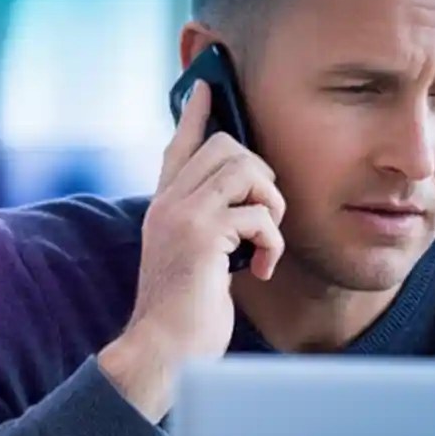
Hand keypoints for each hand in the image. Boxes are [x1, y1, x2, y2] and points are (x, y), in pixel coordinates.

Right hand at [98, 80, 285, 422]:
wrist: (162, 351)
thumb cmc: (185, 313)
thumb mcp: (195, 259)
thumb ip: (208, 227)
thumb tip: (244, 205)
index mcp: (165, 206)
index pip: (180, 145)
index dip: (197, 113)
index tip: (209, 84)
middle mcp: (168, 203)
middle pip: (226, 146)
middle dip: (261, 174)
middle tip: (264, 215)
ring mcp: (182, 216)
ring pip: (244, 169)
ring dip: (270, 204)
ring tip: (265, 240)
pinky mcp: (201, 236)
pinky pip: (258, 214)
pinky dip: (272, 241)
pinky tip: (263, 268)